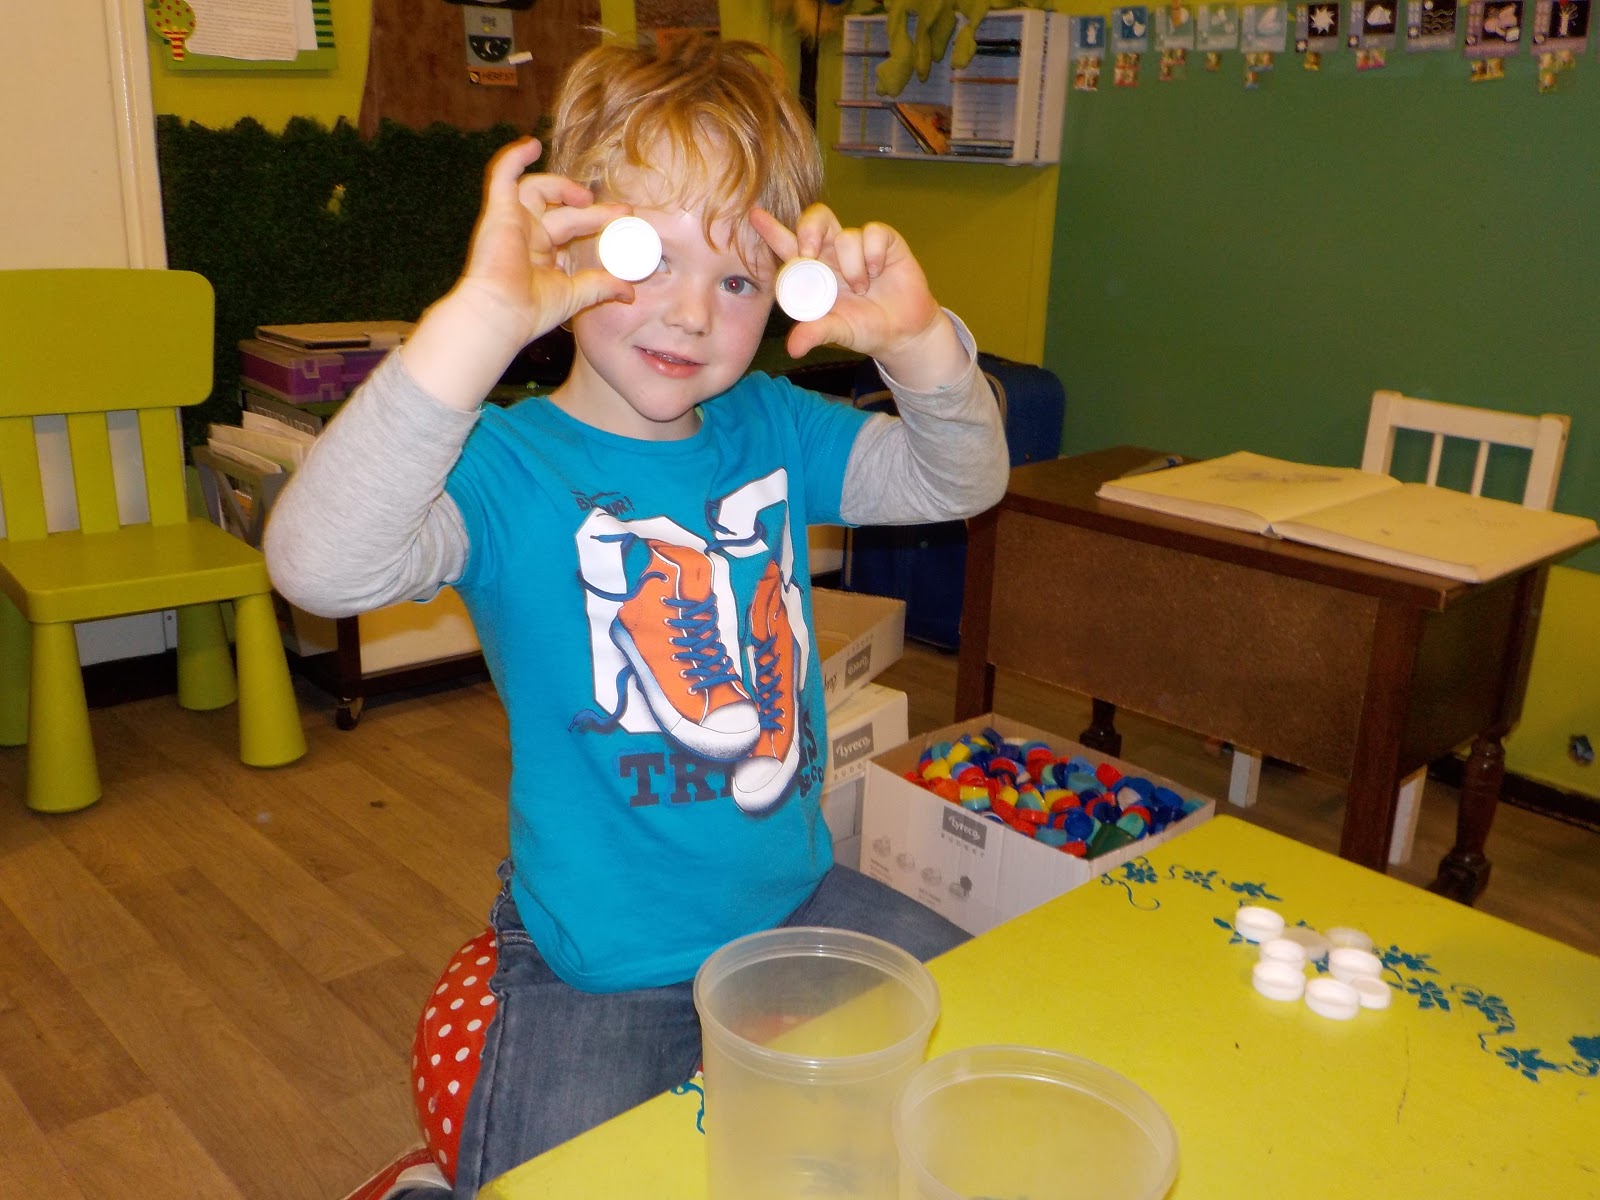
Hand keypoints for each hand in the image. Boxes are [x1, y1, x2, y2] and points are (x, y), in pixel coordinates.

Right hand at [453, 137, 633, 347]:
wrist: (501, 314)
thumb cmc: (530, 311)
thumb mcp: (576, 295)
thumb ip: (601, 286)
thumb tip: (630, 292)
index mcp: (541, 253)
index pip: (571, 226)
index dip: (596, 220)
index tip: (623, 218)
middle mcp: (526, 234)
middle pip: (559, 209)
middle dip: (590, 209)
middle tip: (619, 211)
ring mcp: (512, 220)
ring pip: (536, 189)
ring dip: (561, 186)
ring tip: (585, 198)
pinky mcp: (498, 210)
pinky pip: (502, 175)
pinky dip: (514, 156)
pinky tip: (531, 144)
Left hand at [750, 205, 965, 390]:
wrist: (904, 331)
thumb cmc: (865, 329)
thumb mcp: (839, 332)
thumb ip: (815, 333)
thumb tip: (793, 348)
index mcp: (814, 272)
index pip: (789, 246)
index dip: (771, 230)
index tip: (754, 215)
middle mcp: (832, 254)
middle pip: (814, 220)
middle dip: (808, 230)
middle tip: (808, 254)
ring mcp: (858, 246)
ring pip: (845, 234)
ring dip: (851, 264)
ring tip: (862, 288)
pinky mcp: (884, 241)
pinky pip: (873, 232)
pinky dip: (873, 253)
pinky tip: (879, 271)